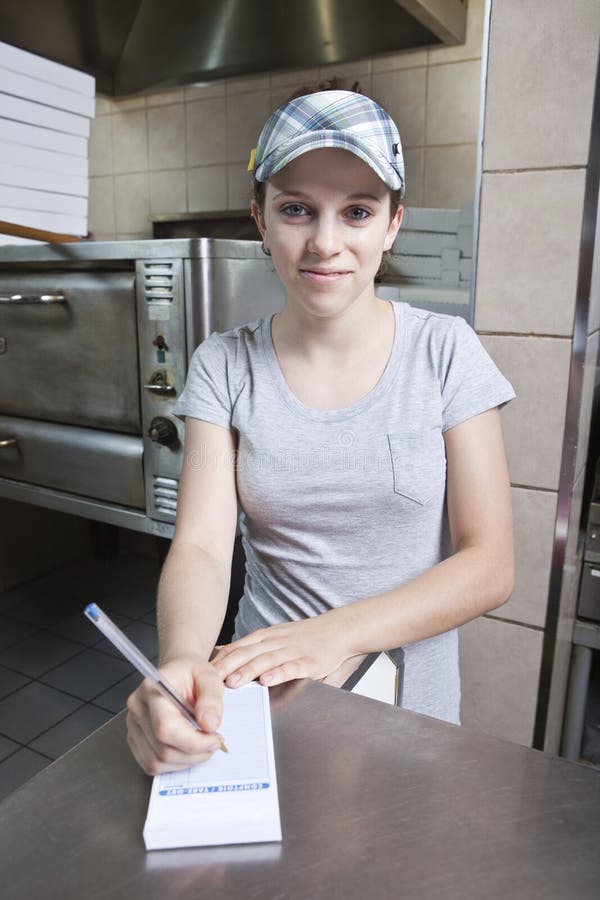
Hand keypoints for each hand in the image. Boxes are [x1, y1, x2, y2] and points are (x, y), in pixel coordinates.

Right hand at [126, 656, 224, 775]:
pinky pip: (152, 764)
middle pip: (162, 749)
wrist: (178, 672)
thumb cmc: (191, 673)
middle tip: (214, 741)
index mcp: (153, 688)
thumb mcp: (209, 677)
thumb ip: (211, 699)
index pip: (165, 728)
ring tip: (202, 744)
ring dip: (186, 760)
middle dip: (195, 753)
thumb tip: (209, 725)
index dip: (193, 741)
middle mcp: (138, 708)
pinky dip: (174, 763)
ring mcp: (133, 725)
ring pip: (157, 761)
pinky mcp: (135, 739)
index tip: (215, 738)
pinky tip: (187, 748)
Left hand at [211, 611, 353, 688]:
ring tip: (232, 682)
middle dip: (227, 666)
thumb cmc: (305, 636)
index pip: (238, 646)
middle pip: (247, 652)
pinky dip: (279, 673)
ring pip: (266, 659)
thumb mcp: (275, 636)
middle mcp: (277, 642)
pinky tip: (268, 680)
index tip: (201, 671)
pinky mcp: (310, 661)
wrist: (339, 629)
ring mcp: (293, 651)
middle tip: (208, 679)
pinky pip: (292, 667)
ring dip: (248, 671)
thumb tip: (224, 655)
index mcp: (267, 637)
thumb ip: (252, 647)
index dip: (220, 659)